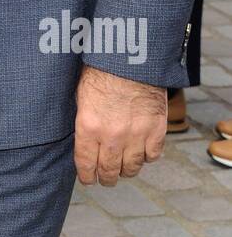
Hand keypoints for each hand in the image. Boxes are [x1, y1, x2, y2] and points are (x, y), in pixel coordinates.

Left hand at [74, 66, 165, 185]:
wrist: (130, 56)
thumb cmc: (101, 71)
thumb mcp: (80, 96)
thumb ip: (83, 123)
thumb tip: (82, 143)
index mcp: (88, 127)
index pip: (86, 165)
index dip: (87, 176)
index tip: (89, 179)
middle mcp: (112, 136)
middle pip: (110, 171)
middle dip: (106, 178)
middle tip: (106, 178)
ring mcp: (136, 134)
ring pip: (132, 167)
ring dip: (126, 170)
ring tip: (123, 167)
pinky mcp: (156, 129)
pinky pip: (152, 156)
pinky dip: (147, 156)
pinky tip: (141, 151)